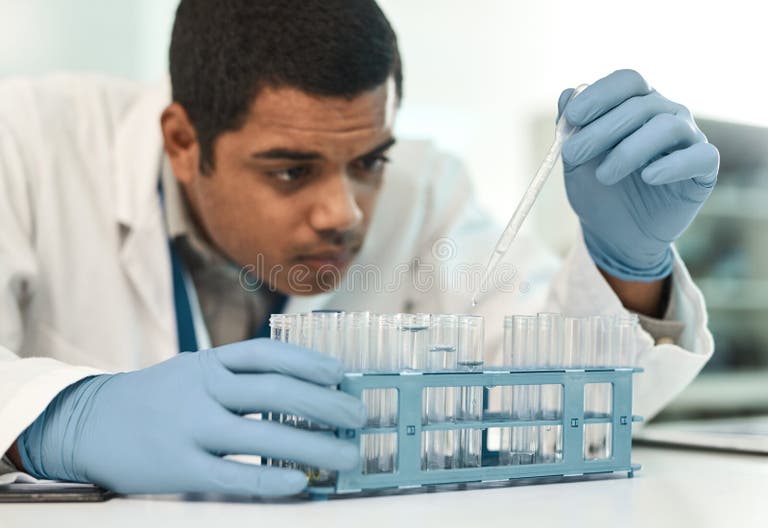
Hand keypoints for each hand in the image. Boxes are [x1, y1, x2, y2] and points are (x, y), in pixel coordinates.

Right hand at [16, 339, 365, 495]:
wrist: (88, 423)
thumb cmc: (156, 397)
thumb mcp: (193, 371)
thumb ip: (235, 376)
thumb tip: (300, 389)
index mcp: (208, 362)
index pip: (267, 354)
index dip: (309, 362)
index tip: (342, 375)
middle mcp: (202, 388)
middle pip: (274, 390)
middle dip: (325, 404)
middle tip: (359, 416)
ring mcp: (190, 426)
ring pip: (262, 433)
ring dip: (313, 444)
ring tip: (348, 456)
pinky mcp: (178, 466)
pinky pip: (233, 473)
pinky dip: (271, 478)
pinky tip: (302, 482)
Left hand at [559, 69, 718, 280]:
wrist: (615, 234)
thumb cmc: (598, 190)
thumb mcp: (576, 162)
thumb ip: (571, 129)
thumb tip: (566, 94)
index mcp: (636, 104)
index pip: (627, 81)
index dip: (600, 95)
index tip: (572, 118)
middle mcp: (666, 114)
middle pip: (641, 105)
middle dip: (602, 129)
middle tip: (573, 155)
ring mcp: (689, 139)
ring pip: (668, 127)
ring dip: (629, 150)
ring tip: (604, 175)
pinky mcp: (704, 169)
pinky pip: (699, 156)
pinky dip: (673, 165)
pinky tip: (648, 177)